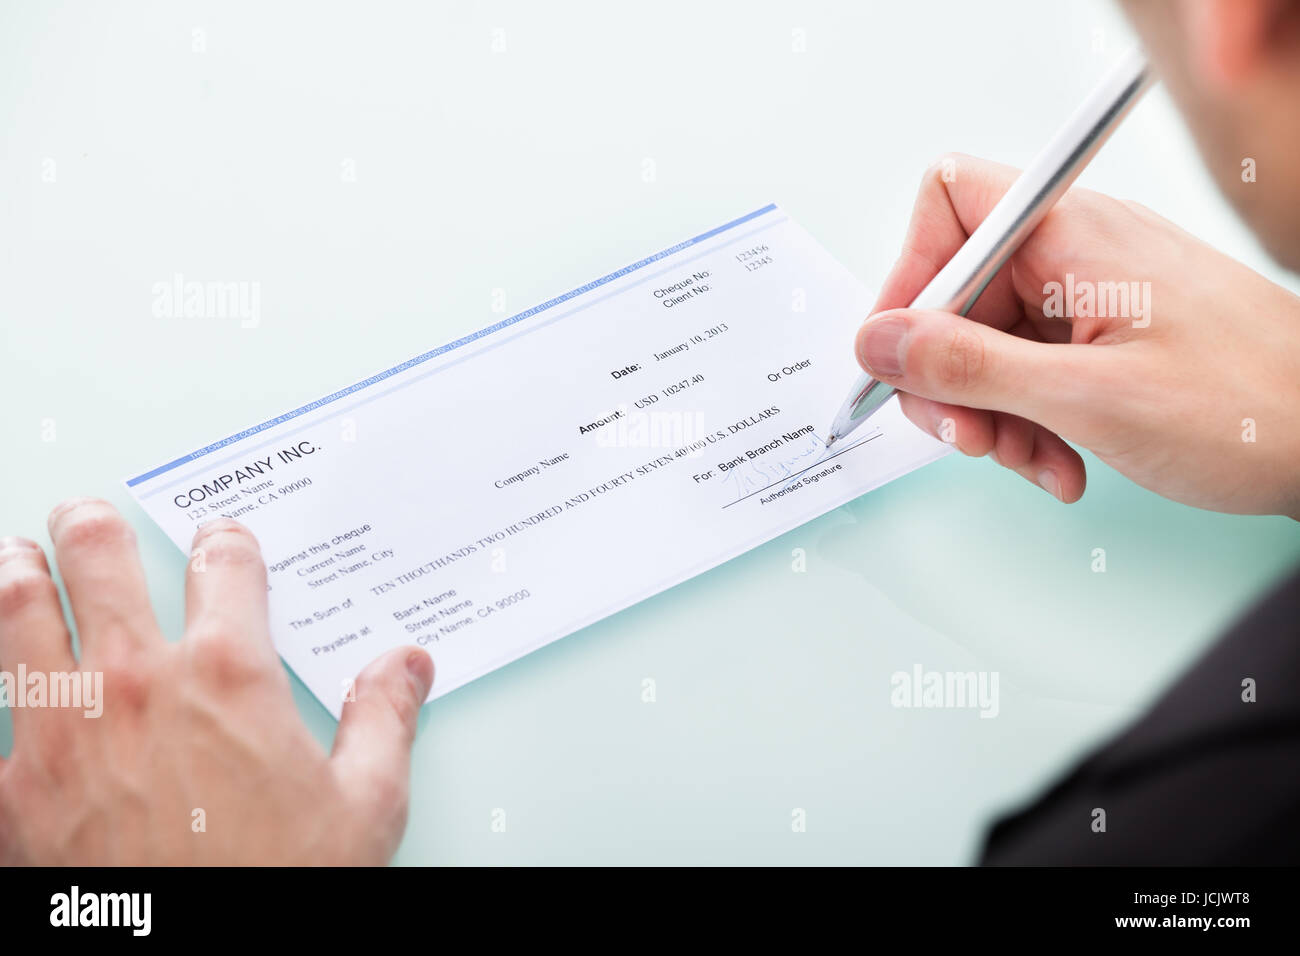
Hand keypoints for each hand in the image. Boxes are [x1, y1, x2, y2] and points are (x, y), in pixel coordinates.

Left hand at [0, 499, 433, 863]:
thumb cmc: (279, 886)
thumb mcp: (363, 807)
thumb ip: (385, 720)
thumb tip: (408, 667)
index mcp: (229, 675)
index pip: (224, 565)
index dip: (225, 541)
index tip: (223, 538)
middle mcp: (137, 682)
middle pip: (99, 558)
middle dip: (91, 526)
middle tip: (85, 515)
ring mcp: (62, 729)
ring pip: (19, 613)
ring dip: (19, 575)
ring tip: (18, 557)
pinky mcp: (14, 789)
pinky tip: (2, 680)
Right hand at [856, 154, 1299, 518]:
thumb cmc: (1253, 405)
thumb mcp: (1085, 397)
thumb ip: (968, 366)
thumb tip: (879, 340)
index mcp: (1073, 235)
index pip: (949, 206)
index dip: (909, 277)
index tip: (899, 354)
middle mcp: (1079, 252)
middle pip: (960, 292)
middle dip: (951, 376)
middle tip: (969, 435)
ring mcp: (1095, 296)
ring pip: (992, 343)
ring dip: (994, 414)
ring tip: (1034, 460)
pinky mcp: (1110, 338)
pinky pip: (1033, 370)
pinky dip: (1031, 422)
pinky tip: (1062, 461)